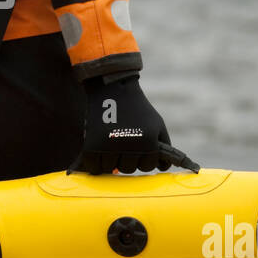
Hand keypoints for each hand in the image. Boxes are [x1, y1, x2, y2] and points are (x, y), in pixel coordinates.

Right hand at [72, 74, 199, 173]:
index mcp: (148, 143)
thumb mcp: (157, 123)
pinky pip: (93, 167)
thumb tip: (163, 167)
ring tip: (110, 148)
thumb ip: (164, 145)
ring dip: (111, 161)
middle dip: (127, 159)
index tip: (138, 149)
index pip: (147, 167)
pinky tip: (98, 155)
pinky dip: (95, 164)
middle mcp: (130, 147)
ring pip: (111, 168)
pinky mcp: (92, 145)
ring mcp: (110, 147)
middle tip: (123, 145)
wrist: (112, 89)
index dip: (144, 159)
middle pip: (129, 169)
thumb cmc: (137, 108)